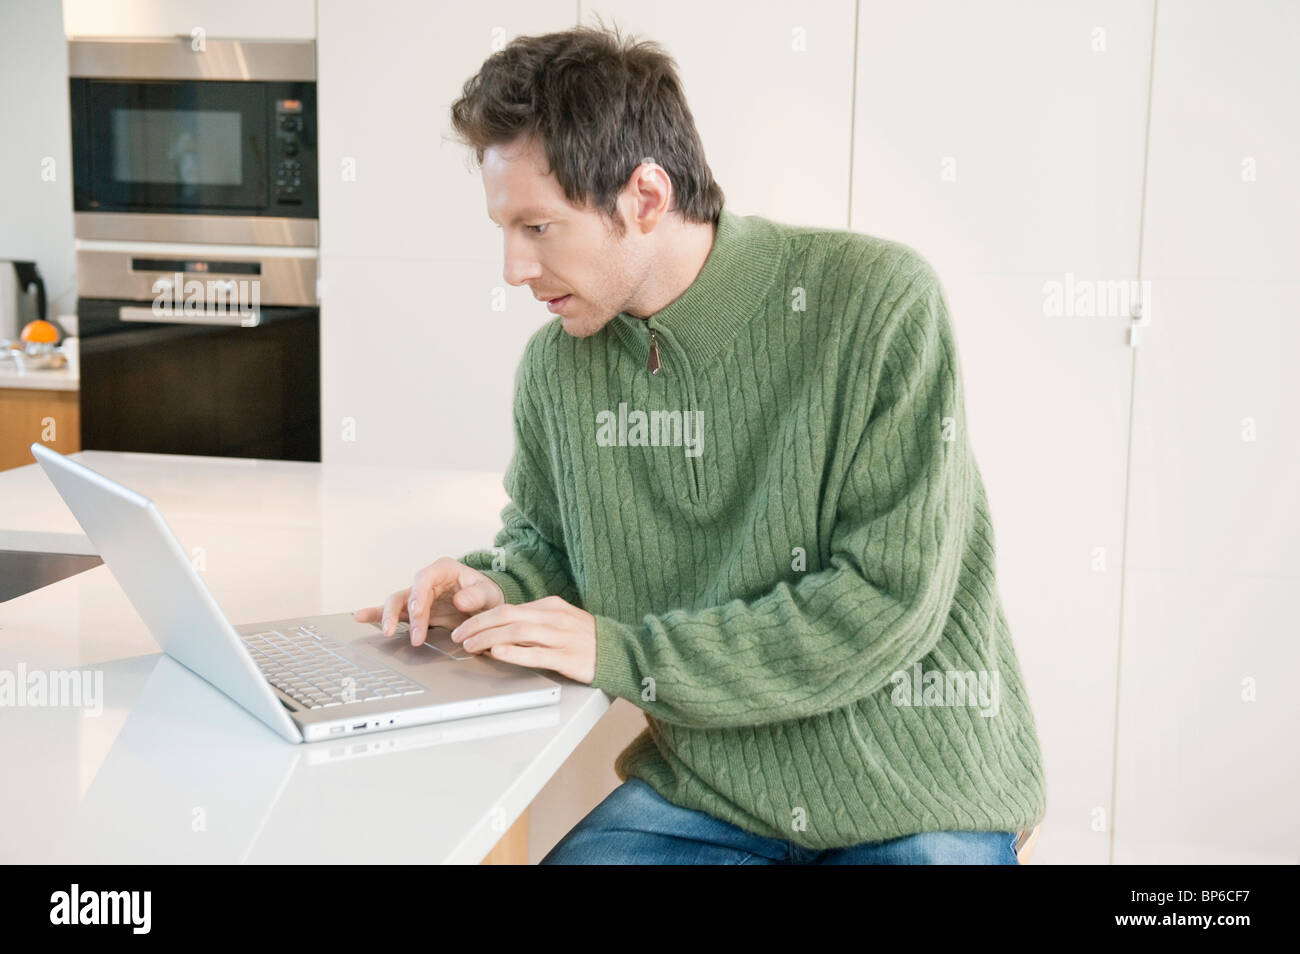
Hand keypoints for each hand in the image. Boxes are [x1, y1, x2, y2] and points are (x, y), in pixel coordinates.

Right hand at [352, 557, 504, 646]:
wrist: (486, 604)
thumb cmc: (486, 594)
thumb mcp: (487, 592)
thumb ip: (476, 595)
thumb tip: (460, 600)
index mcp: (443, 569)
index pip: (424, 579)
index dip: (418, 595)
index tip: (417, 611)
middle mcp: (426, 580)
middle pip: (407, 593)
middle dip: (406, 614)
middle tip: (414, 635)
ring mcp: (418, 595)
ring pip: (396, 603)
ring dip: (390, 618)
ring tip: (387, 632)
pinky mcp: (414, 610)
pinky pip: (394, 611)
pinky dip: (376, 614)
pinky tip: (360, 617)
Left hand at [449, 595, 595, 683]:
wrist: (623, 651)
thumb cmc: (588, 639)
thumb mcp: (562, 621)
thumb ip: (536, 622)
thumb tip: (503, 630)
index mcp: (551, 606)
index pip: (509, 607)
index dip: (482, 617)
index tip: (464, 626)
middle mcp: (555, 618)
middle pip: (508, 616)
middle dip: (478, 624)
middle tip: (458, 635)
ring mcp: (562, 637)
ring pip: (518, 632)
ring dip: (489, 638)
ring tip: (470, 645)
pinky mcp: (568, 658)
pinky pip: (537, 653)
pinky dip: (514, 652)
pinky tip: (498, 652)